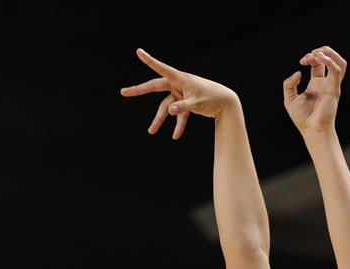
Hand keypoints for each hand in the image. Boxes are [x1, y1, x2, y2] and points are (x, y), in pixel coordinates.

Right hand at [120, 48, 238, 139]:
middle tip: (123, 92)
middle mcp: (177, 85)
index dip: (149, 60)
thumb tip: (169, 111)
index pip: (161, 68)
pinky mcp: (185, 103)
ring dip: (160, 120)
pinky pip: (178, 115)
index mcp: (179, 79)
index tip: (138, 51)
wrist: (225, 102)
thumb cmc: (212, 98)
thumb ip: (182, 107)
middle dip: (139, 91)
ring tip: (151, 132)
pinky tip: (176, 136)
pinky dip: (178, 125)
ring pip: (165, 107)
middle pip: (154, 87)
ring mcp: (180, 94)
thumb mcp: (196, 103)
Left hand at [283, 45, 344, 137]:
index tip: (301, 62)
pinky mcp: (334, 89)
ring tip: (318, 53)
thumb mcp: (289, 99)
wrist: (312, 131)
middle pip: (330, 59)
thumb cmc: (303, 119)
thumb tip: (298, 73)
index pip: (318, 63)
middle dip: (320, 52)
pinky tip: (320, 59)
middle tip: (309, 56)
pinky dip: (330, 61)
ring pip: (340, 63)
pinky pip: (337, 71)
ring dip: (330, 53)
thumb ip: (289, 84)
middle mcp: (326, 83)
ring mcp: (332, 85)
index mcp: (316, 84)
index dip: (310, 57)